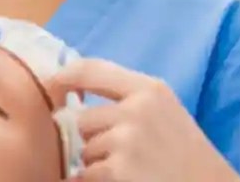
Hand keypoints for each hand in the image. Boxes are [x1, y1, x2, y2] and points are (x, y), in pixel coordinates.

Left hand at [46, 59, 239, 181]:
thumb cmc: (187, 157)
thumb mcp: (165, 113)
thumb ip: (127, 100)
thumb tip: (73, 97)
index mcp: (149, 90)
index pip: (90, 69)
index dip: (63, 77)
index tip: (53, 87)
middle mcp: (137, 109)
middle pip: (83, 119)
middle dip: (95, 140)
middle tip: (129, 156)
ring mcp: (126, 140)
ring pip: (84, 151)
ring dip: (98, 165)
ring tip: (134, 170)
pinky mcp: (118, 170)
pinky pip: (85, 175)